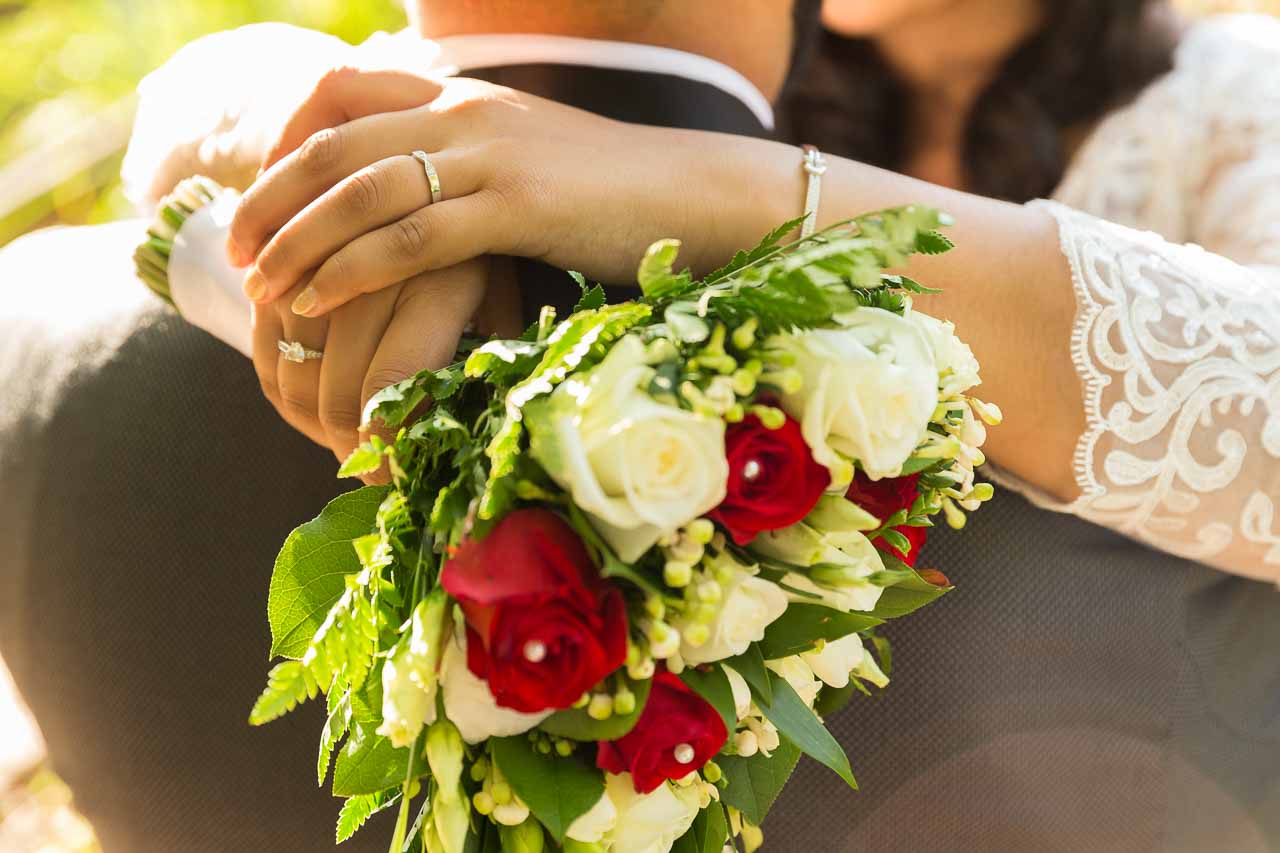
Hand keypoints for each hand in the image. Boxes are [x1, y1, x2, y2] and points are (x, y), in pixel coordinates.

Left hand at [227, 67, 777, 316]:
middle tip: (235, 252)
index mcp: (463, 96)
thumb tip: (417, 207)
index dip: (285, 141)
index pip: (341, 91)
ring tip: (261, 289)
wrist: (697, 193)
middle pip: (333, 141)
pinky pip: (410, 235)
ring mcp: (490, 154)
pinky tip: (318, 302)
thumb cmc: (614, 196)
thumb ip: (467, 167)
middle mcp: (465, 111)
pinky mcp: (516, 205)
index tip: (263, 197)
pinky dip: (350, 270)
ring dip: (298, 240)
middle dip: (271, 198)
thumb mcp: (528, 164)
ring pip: (360, 188)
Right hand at [252, 257, 519, 480]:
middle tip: (371, 470)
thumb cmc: (483, 256)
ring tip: (348, 441)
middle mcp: (370, 269)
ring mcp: (316, 263)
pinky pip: (264, 348)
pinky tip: (318, 403)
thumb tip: (474, 447)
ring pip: (293, 377)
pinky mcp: (280, 261)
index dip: (386, 447)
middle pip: (336, 393)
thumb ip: (489, 366)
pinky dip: (284, 387)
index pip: (389, 388)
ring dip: (315, 425)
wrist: (428, 176)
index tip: (395, 475)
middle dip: (351, 448)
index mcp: (436, 283)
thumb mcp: (502, 305)